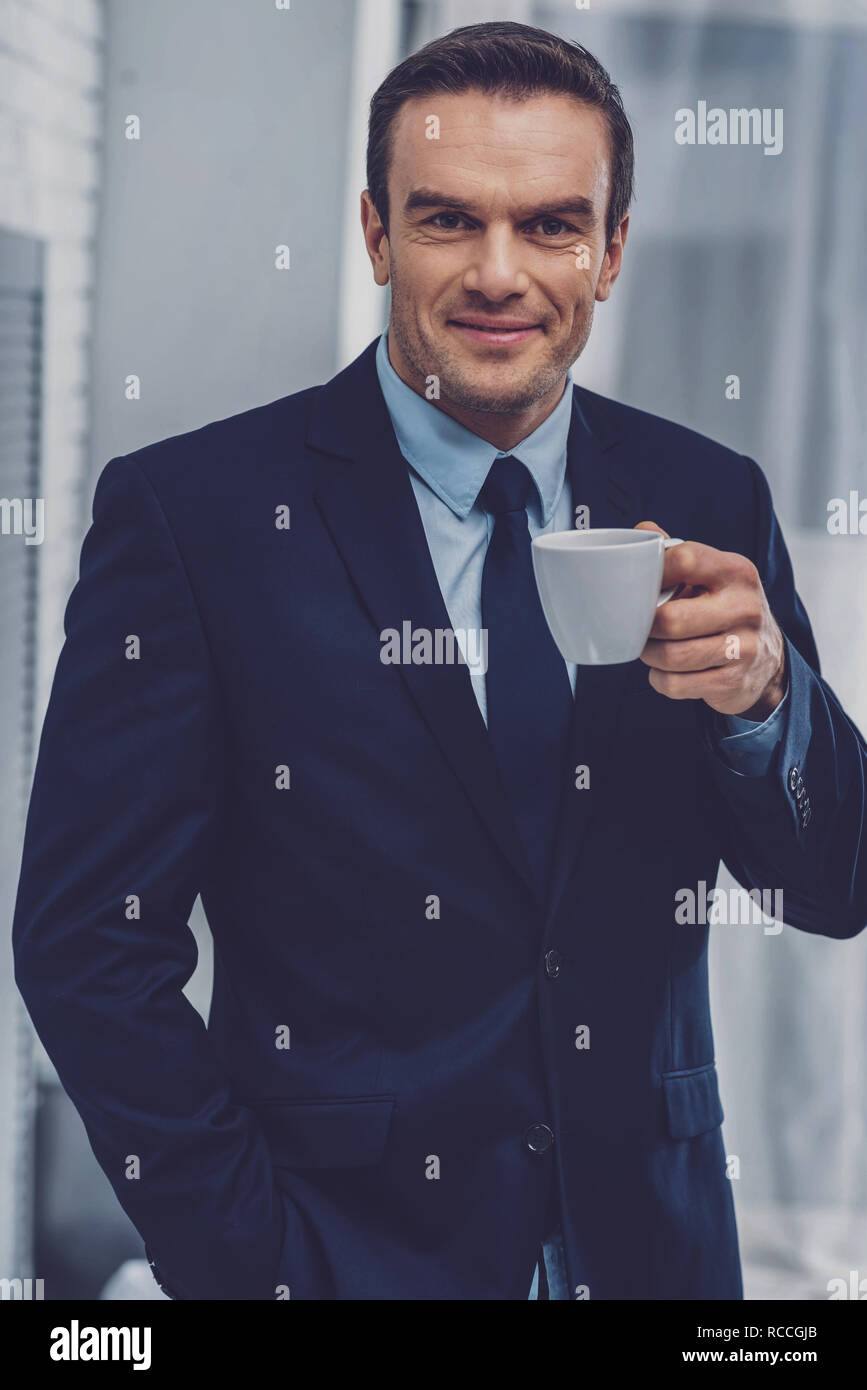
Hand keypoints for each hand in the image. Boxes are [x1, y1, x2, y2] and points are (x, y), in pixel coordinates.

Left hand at [634, 522, 786, 718]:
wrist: (768, 658)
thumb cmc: (726, 608)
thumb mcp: (713, 575)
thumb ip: (677, 554)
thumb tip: (641, 531)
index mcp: (736, 571)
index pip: (685, 560)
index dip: (652, 572)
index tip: (640, 585)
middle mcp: (744, 607)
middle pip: (672, 620)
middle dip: (646, 627)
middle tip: (640, 627)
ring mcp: (742, 647)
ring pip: (671, 657)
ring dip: (650, 655)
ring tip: (651, 648)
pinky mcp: (733, 680)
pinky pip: (676, 684)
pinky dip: (660, 679)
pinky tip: (666, 670)